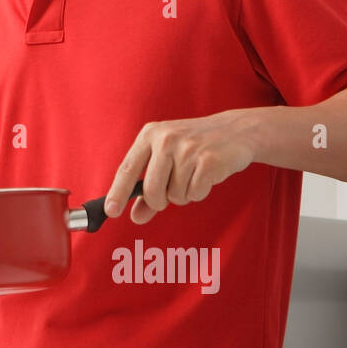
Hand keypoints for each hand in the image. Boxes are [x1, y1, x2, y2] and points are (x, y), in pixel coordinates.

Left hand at [104, 110, 255, 223]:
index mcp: (149, 134)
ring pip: (175, 195)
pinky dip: (200, 192)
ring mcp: (188, 148)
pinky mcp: (209, 160)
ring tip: (194, 175)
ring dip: (184, 194)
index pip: (127, 168)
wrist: (235, 130)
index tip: (111, 211)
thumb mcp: (166, 160)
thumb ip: (148, 190)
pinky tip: (207, 175)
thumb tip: (135, 217)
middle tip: (170, 194)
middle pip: (152, 190)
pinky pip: (195, 194)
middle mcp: (166, 139)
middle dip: (160, 202)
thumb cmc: (194, 148)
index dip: (117, 192)